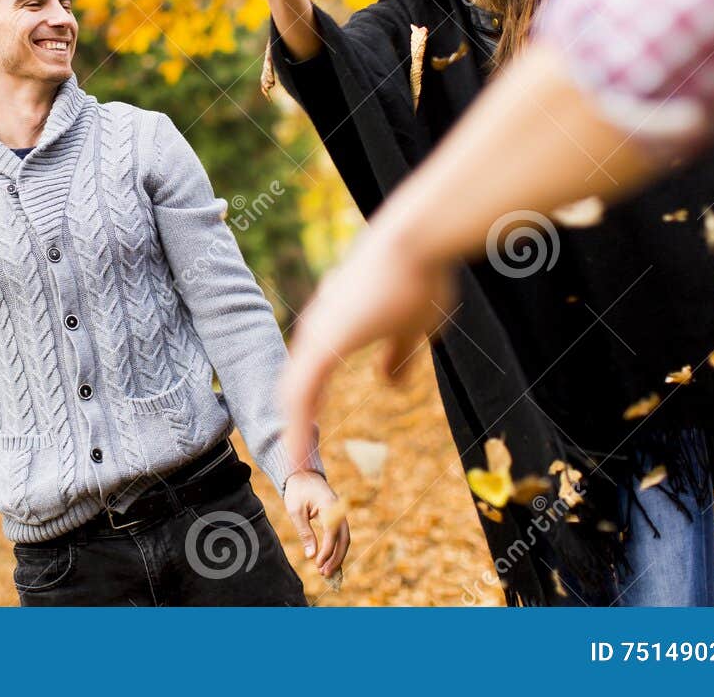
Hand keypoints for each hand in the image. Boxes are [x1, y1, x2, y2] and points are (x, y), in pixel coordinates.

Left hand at [281, 222, 458, 486]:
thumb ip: (398, 356)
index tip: (308, 433)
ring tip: (297, 472)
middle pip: (295, 385)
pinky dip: (297, 430)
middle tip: (296, 462)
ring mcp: (317, 333)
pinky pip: (301, 397)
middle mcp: (318, 326)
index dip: (308, 403)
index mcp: (335, 322)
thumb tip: (388, 385)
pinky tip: (298, 459)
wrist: (417, 242)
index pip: (310, 371)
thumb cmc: (420, 275)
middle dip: (295, 424)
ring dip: (294, 434)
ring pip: (293, 395)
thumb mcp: (413, 326)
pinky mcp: (322, 343)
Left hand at [282, 470, 349, 578]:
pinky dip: (336, 549)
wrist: (303, 474)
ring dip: (337, 556)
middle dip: (336, 558)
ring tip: (326, 572)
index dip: (327, 550)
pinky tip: (329, 562)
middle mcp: (339, 511)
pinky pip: (340, 536)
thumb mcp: (295, 510)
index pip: (332, 532)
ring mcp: (340, 514)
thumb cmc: (297, 490)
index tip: (318, 564)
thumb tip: (311, 555)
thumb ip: (304, 532)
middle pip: (344, 539)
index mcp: (329, 506)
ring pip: (344, 539)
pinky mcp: (337, 518)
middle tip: (325, 574)